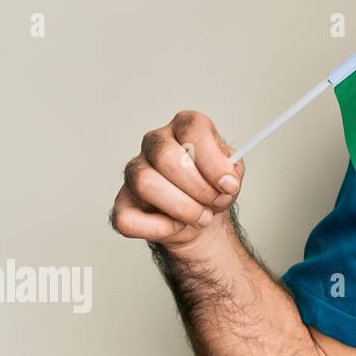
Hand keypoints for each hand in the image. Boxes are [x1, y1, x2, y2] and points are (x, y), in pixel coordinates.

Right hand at [110, 111, 244, 250]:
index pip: (192, 131)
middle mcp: (155, 142)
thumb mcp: (233, 175)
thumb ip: (231, 173)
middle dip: (198, 188)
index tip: (229, 185)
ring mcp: (134, 170)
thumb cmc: (214, 187)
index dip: (212, 162)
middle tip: (215, 202)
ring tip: (202, 217)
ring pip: (146, 184)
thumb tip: (226, 181)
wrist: (202, 215)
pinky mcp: (122, 201)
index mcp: (185, 126)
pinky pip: (128, 219)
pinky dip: (160, 228)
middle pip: (167, 158)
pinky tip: (177, 226)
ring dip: (182, 209)